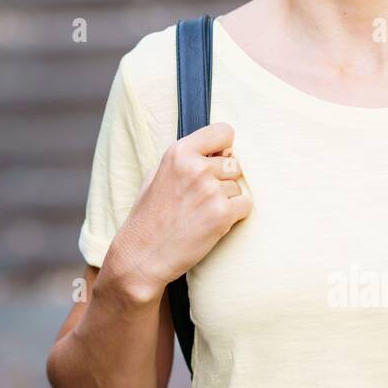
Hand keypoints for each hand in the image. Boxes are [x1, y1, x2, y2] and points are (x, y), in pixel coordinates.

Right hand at [106, 122, 251, 302]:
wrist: (141, 256)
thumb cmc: (148, 217)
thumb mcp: (157, 175)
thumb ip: (185, 160)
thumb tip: (218, 150)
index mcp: (179, 152)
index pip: (223, 131)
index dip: (224, 147)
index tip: (218, 160)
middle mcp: (196, 168)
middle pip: (234, 164)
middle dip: (224, 180)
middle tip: (202, 199)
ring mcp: (211, 190)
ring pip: (239, 187)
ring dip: (227, 201)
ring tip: (201, 215)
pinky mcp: (222, 214)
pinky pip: (245, 206)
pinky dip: (234, 216)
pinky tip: (212, 224)